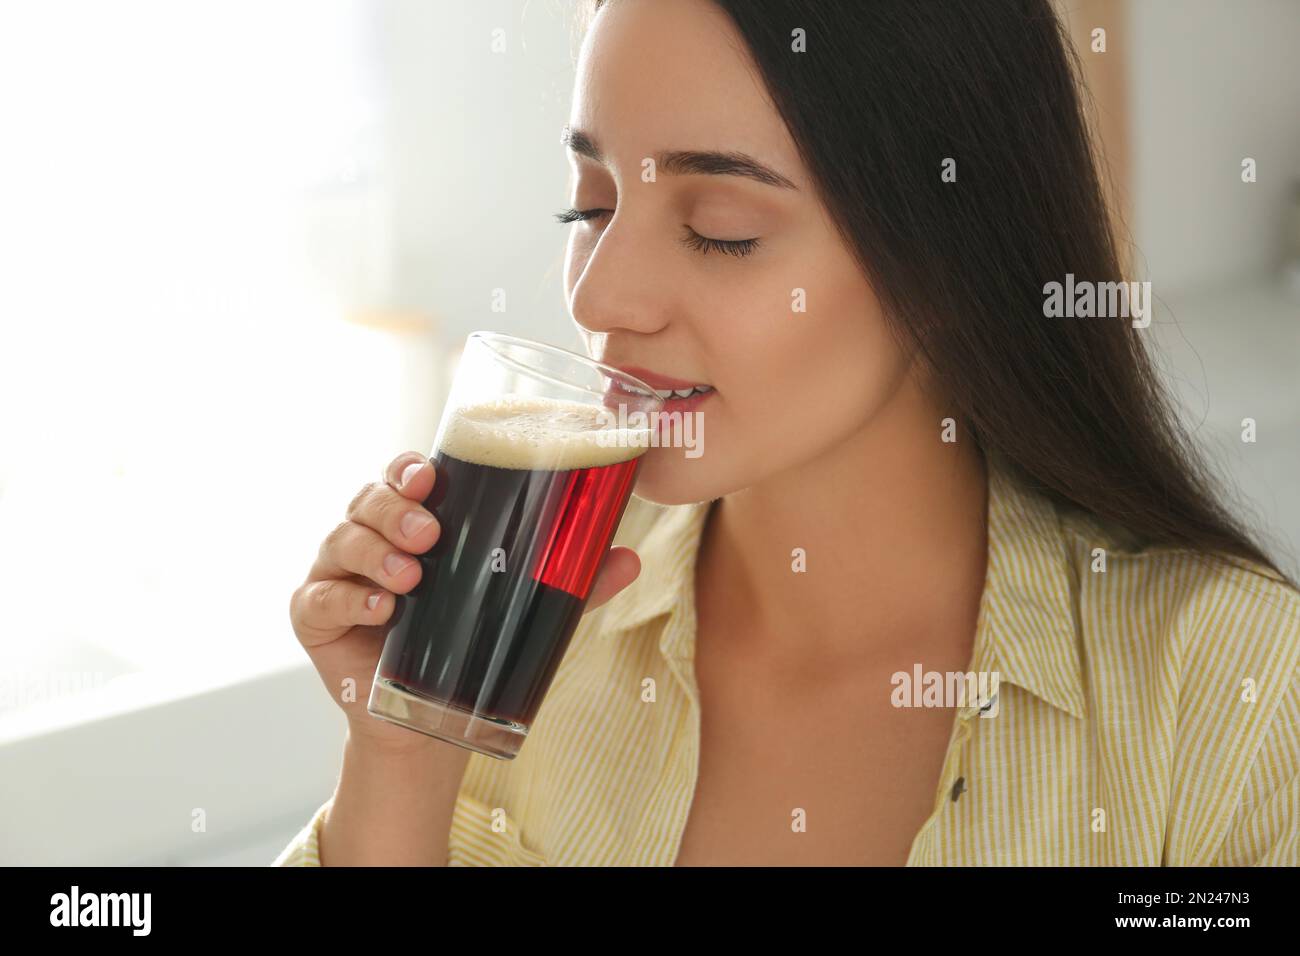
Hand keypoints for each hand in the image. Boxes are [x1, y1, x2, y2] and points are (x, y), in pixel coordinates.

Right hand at [289, 450, 641, 751]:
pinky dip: (349, 597)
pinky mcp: (315, 616)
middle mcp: (369, 537)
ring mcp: (336, 573)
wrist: (431, 722)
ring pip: (341, 539)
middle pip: (368, 499)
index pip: (404, 476)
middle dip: (395, 508)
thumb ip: (571, 585)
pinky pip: (319, 597)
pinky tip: (382, 607)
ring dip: (375, 551)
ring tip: (411, 575)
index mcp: (414, 521)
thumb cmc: (472, 645)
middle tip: (430, 532)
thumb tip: (629, 559)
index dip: (410, 468)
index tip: (432, 474)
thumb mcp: (524, 611)